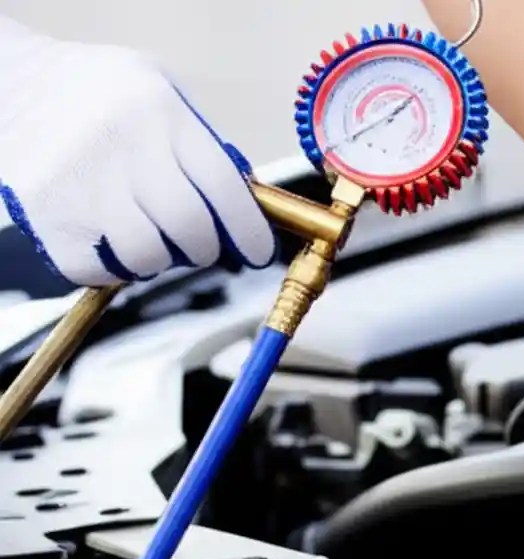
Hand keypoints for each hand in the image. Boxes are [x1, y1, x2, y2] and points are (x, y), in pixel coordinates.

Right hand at [0, 18, 274, 286]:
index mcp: (162, 113)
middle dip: (206, 249)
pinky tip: (110, 245)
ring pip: (147, 256)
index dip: (250, 229)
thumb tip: (245, 200)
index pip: (226, 187)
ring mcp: (82, 183)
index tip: (259, 251)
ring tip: (150, 239)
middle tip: (201, 247)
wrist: (11, 82)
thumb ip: (200, 139)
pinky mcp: (47, 215)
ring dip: (159, 261)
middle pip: (190, 228)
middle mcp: (124, 148)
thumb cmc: (98, 90)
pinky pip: (95, 270)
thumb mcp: (158, 87)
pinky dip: (111, 270)